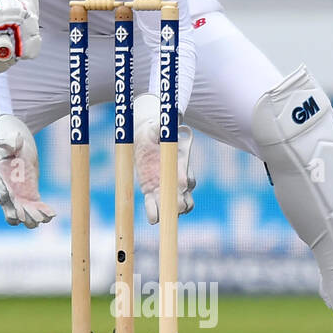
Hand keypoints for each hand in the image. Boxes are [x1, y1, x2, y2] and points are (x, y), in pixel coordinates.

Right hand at [0, 114, 54, 227]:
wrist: (15, 143)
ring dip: (32, 219)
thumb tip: (16, 140)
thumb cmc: (8, 141)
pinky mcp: (28, 196)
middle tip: (33, 216)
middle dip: (20, 216)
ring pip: (21, 216)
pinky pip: (34, 210)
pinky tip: (51, 214)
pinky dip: (42, 214)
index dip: (5, 199)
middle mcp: (6, 191)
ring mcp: (17, 196)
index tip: (12, 199)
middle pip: (9, 211)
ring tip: (44, 218)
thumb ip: (9, 143)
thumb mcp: (8, 139)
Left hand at [133, 93, 194, 223]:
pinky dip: (155, 214)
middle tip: (171, 206)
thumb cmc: (154, 131)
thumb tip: (177, 115)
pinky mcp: (151, 192)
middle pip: (186, 200)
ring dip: (170, 213)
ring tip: (161, 215)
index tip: (180, 185)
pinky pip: (156, 209)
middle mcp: (177, 180)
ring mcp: (165, 188)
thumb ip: (166, 126)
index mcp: (182, 166)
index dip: (185, 185)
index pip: (188, 181)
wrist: (145, 136)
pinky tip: (152, 217)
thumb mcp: (159, 128)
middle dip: (180, 205)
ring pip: (176, 208)